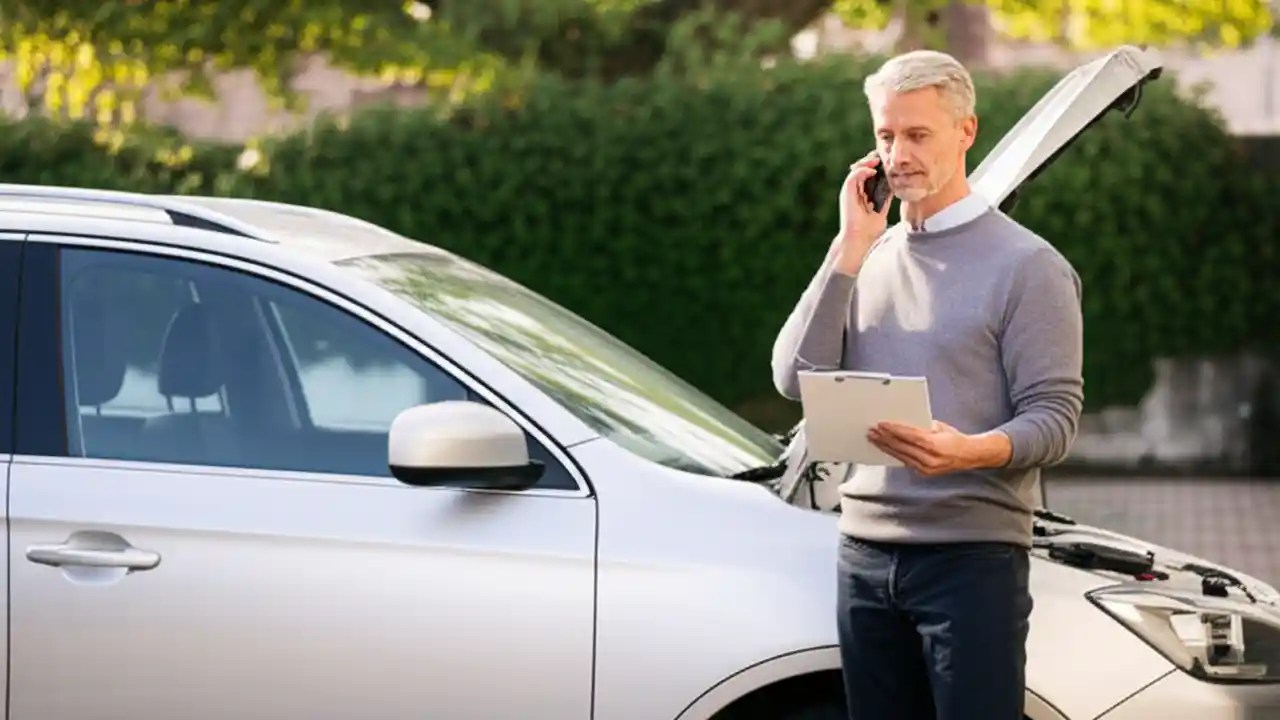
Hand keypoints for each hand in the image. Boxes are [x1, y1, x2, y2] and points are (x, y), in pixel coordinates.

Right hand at [834, 151, 891, 275]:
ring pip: (857, 168)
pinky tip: (873, 171)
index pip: (869, 175)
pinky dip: (863, 170)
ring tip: (879, 160)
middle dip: (872, 161)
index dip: (878, 167)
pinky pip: (854, 175)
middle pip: (862, 169)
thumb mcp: (883, 210)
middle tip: (884, 158)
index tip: (889, 163)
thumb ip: (886, 199)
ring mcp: (850, 191)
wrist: (859, 239)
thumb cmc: (870, 231)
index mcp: (862, 195)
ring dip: (868, 162)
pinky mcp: (846, 192)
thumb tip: (897, 190)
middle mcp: (855, 191)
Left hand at [867, 420, 1010, 475]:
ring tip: (874, 439)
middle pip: (902, 447)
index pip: (909, 436)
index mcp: (935, 445)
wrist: (968, 456)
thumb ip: (922, 426)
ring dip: (885, 447)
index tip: (881, 424)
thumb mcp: (940, 427)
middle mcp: (930, 459)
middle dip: (885, 438)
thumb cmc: (954, 438)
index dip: (894, 430)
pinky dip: (894, 454)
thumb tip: (902, 422)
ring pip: (900, 456)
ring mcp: (926, 468)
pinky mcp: (923, 473)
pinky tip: (885, 448)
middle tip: (872, 431)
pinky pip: (905, 462)